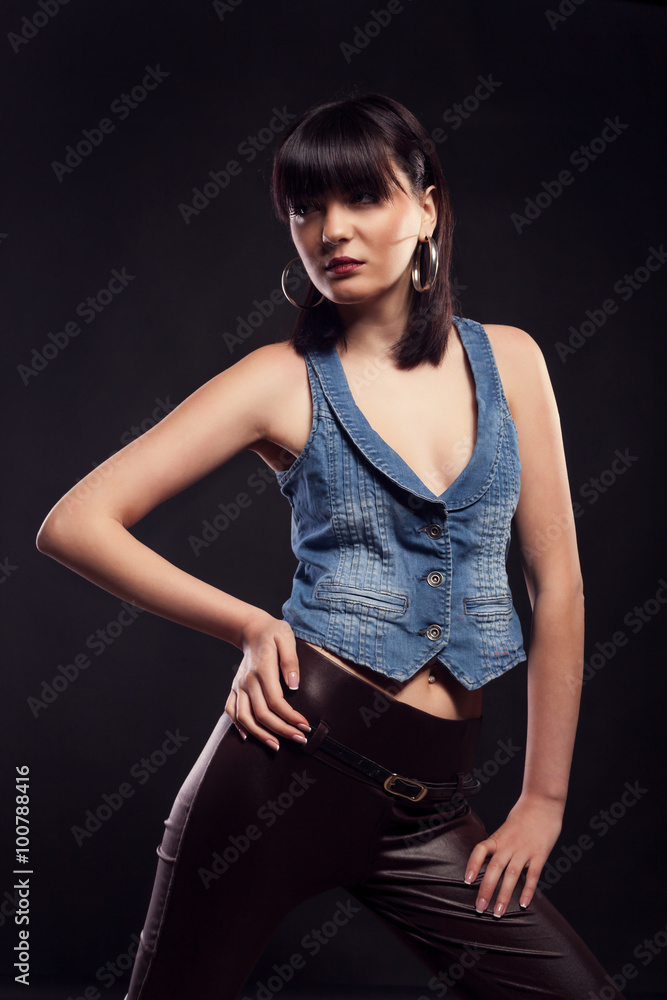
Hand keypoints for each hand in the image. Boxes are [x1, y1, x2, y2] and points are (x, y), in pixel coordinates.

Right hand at [224, 611, 310, 749]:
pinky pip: (231, 711)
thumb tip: (294, 685)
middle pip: (262, 713)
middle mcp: (248, 680)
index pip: (276, 700)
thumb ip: (291, 660)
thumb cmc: (273, 633)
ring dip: (260, 735)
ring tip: (276, 746)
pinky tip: (249, 737)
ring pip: (244, 717)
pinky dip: (238, 726)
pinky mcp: (234, 688)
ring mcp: (239, 685)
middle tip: (300, 739)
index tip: (305, 725)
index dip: (290, 717)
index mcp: (262, 668)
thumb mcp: (286, 637)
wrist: (251, 628)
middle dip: (281, 730)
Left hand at [463, 793, 563, 916]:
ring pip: (511, 875)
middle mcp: (509, 845)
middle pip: (494, 869)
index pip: (480, 850)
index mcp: (498, 837)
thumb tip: (488, 862)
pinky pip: (533, 875)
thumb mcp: (506, 828)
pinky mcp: (540, 854)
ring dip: (503, 895)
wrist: (543, 802)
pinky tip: (523, 904)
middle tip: (479, 908)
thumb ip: (499, 845)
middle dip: (485, 890)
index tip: (466, 880)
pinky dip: (528, 890)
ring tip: (498, 913)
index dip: (472, 864)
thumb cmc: (523, 816)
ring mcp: (524, 850)